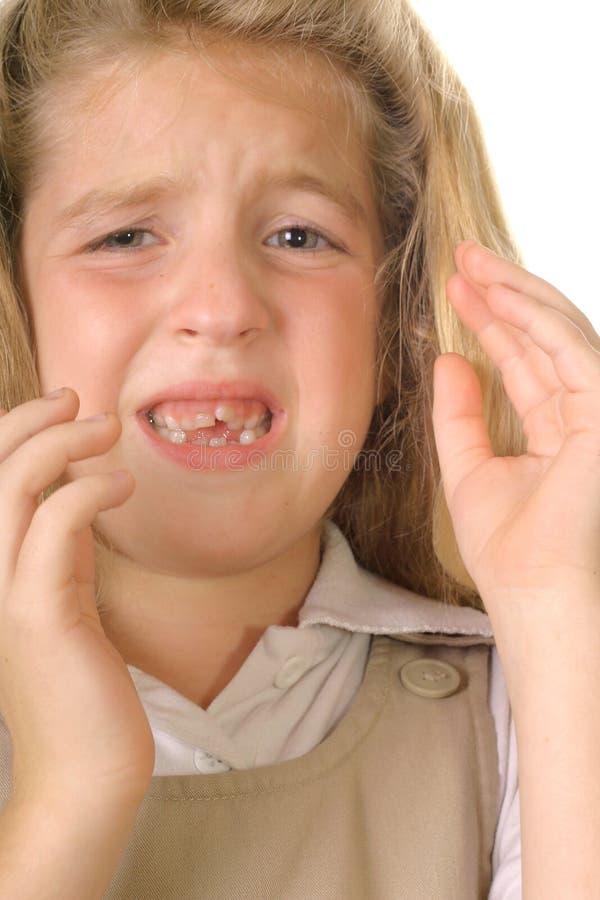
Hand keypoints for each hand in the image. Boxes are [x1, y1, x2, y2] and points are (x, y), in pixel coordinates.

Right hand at [0, 389, 153, 805]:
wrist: (85, 767)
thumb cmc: (79, 679)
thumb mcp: (63, 594)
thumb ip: (61, 544)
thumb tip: (81, 485)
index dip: (13, 429)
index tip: (64, 404)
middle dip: (31, 420)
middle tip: (81, 399)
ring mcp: (1, 594)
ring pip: (11, 487)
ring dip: (61, 442)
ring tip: (109, 426)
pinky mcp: (37, 615)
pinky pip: (54, 526)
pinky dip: (89, 489)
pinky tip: (124, 483)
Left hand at [433, 241, 599, 615]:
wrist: (528, 588)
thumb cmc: (506, 547)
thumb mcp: (466, 468)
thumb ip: (460, 413)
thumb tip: (449, 359)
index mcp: (555, 429)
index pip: (524, 362)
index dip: (490, 323)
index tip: (454, 291)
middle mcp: (582, 414)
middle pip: (544, 338)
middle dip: (503, 294)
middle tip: (463, 259)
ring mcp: (599, 411)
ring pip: (561, 332)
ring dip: (515, 293)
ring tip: (471, 264)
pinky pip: (572, 349)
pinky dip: (535, 318)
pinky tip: (497, 294)